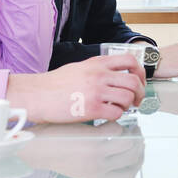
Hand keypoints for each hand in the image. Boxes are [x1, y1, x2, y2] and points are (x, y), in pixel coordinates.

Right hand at [6, 54, 146, 123]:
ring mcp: (96, 92)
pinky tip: (109, 115)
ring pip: (127, 98)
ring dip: (129, 105)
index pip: (130, 62)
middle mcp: (100, 75)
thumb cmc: (54, 84)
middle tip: (136, 101)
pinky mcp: (91, 109)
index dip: (140, 73)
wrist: (36, 95)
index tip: (139, 82)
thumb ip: (98, 68)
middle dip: (140, 93)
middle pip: (134, 82)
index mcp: (98, 63)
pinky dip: (117, 116)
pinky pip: (116, 113)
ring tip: (121, 108)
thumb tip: (115, 75)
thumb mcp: (79, 67)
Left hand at [19, 122, 144, 177]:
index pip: (129, 175)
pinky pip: (116, 129)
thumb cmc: (56, 154)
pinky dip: (115, 122)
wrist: (37, 148)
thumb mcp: (81, 168)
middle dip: (138, 143)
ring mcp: (98, 154)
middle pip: (134, 158)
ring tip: (124, 124)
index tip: (136, 151)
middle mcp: (100, 168)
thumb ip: (99, 165)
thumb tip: (118, 154)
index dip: (137, 162)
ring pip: (130, 142)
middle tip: (134, 133)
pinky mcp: (94, 138)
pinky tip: (108, 120)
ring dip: (130, 131)